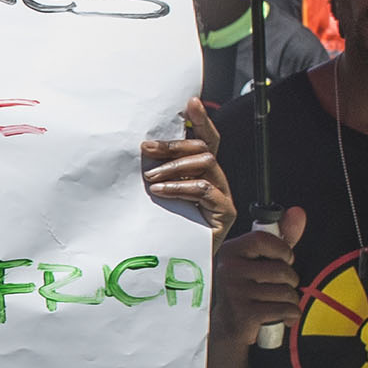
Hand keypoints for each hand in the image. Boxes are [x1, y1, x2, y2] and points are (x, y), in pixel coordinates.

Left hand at [139, 101, 233, 235]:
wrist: (173, 264)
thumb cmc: (162, 229)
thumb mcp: (156, 194)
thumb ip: (157, 172)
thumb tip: (142, 149)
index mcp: (202, 174)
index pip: (208, 140)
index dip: (202, 120)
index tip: (191, 104)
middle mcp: (216, 181)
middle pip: (204, 148)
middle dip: (173, 145)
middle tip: (146, 149)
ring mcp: (223, 196)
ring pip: (206, 164)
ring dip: (174, 167)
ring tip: (150, 179)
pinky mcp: (225, 213)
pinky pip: (205, 189)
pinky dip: (181, 187)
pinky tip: (161, 192)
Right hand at [212, 206, 307, 350]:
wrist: (227, 327)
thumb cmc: (246, 291)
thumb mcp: (261, 261)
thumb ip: (281, 237)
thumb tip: (297, 213)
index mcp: (230, 252)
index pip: (263, 239)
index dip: (282, 250)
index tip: (283, 260)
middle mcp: (228, 269)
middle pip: (281, 269)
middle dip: (289, 281)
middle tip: (277, 287)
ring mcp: (235, 291)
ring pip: (286, 291)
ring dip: (289, 300)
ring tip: (275, 303)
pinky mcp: (244, 313)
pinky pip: (285, 309)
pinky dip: (289, 315)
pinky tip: (278, 317)